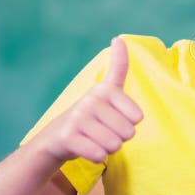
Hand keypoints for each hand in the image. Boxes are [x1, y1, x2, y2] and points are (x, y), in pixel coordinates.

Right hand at [36, 37, 143, 164]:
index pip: (138, 116)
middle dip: (120, 138)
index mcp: (105, 89)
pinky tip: (87, 148)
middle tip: (104, 131)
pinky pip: (99, 154)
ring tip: (95, 139)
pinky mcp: (69, 135)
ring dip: (109, 148)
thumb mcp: (106, 90)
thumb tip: (118, 38)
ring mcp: (78, 117)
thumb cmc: (91, 116)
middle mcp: (91, 99)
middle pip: (129, 132)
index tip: (115, 116)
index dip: (131, 123)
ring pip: (115, 144)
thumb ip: (118, 67)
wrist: (56, 138)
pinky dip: (97, 156)